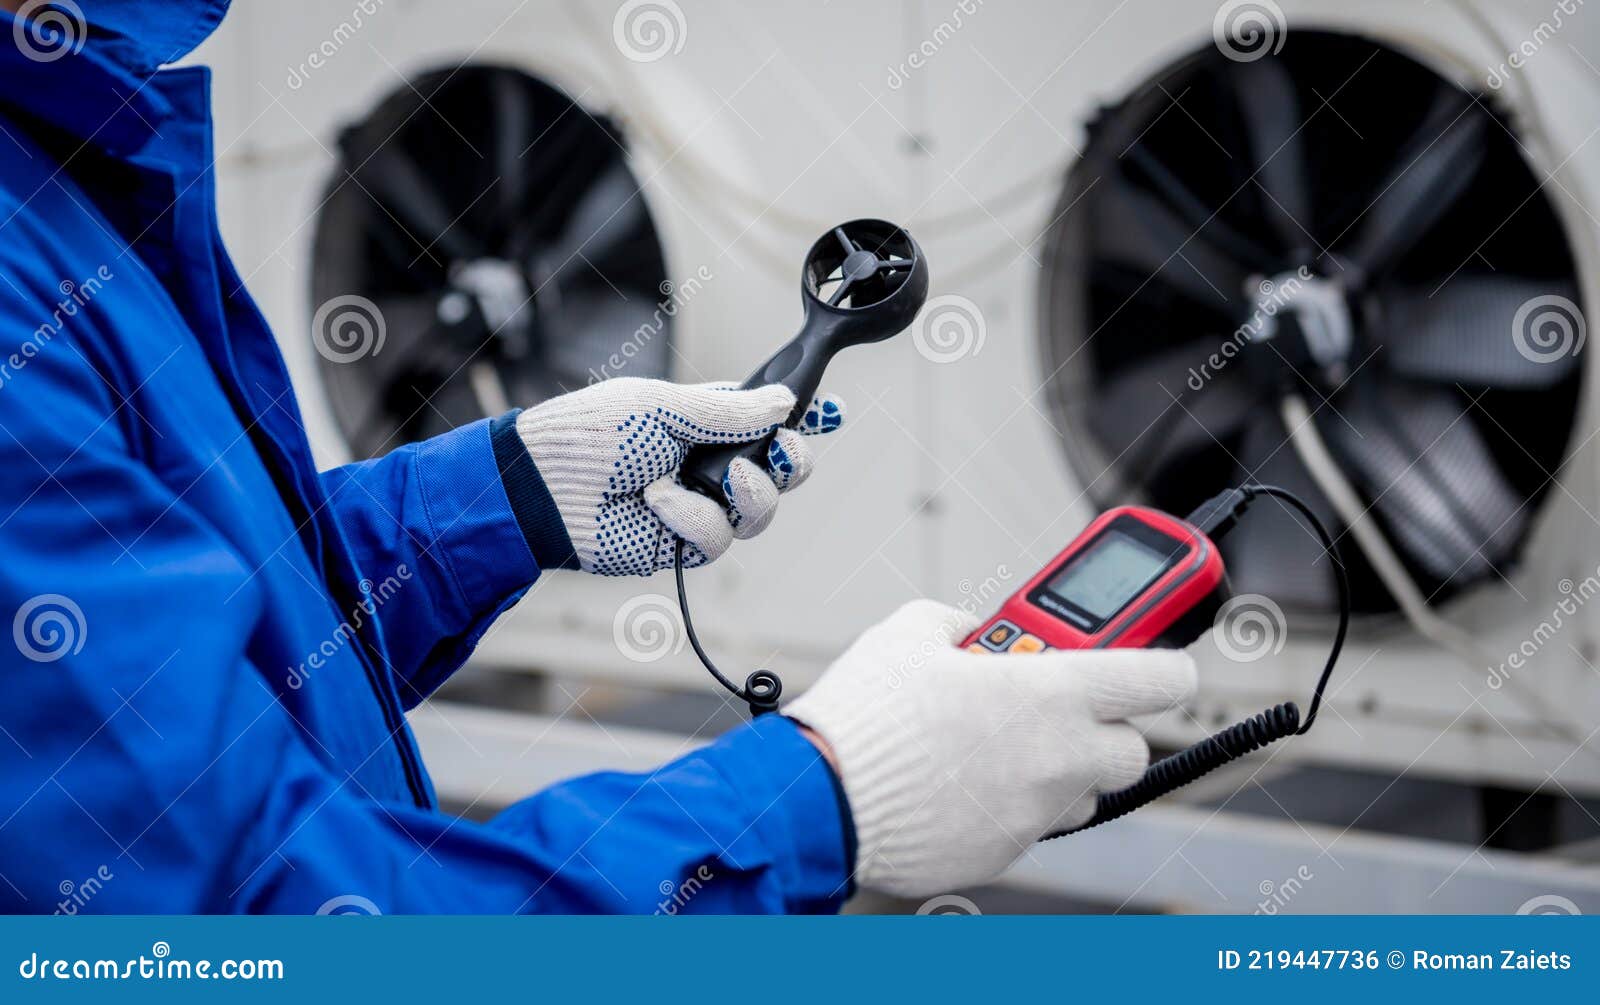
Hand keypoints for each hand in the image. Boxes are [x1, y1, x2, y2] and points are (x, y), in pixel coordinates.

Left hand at [516, 378, 844, 574]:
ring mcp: (700, 507)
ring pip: (762, 512)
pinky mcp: (682, 545)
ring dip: (750, 494)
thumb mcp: (665, 406)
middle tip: (785, 450)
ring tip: (718, 481)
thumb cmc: (594, 434)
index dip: (805, 420)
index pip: (768, 420)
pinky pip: (719, 539)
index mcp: (707, 422)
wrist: (546, 488)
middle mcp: (710, 465)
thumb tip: (785, 403)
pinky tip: (659, 503)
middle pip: (782, 471)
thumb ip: (729, 411)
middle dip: (794, 461)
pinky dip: (694, 519)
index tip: (833, 413)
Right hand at [785, 600, 1196, 896]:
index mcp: (1050, 693)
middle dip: (1105, 726)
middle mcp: (1058, 758)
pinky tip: (963, 784)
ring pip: (1084, 794)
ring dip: (1060, 770)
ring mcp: (1035, 813)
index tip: (1160, 663)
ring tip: (1000, 748)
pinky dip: (1013, 804)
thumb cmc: (867, 715)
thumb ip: (962, 624)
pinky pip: (1033, 825)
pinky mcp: (1005, 853)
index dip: (1166, 665)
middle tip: (1058, 707)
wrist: (820, 796)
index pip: (1160, 679)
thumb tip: (975, 634)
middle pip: (1132, 749)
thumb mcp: (911, 631)